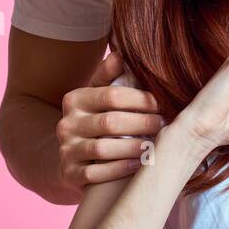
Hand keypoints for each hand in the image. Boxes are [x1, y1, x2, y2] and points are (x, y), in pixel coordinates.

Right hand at [56, 50, 166, 188]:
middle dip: (141, 123)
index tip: (160, 103)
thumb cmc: (95, 119)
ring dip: (133, 148)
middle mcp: (66, 124)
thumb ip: (109, 76)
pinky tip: (138, 165)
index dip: (139, 99)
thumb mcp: (98, 95)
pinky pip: (96, 173)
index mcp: (75, 99)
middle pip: (109, 122)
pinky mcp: (69, 174)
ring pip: (102, 150)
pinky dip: (120, 169)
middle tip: (163, 124)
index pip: (111, 95)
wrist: (71, 155)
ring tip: (154, 146)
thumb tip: (120, 54)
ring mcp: (65, 151)